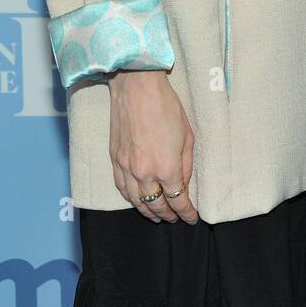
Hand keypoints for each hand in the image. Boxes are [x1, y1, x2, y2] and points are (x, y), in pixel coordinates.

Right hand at [107, 70, 198, 223]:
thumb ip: (186, 164)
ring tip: (157, 216)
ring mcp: (126, 168)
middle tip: (175, 218)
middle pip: (157, 206)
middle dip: (168, 215)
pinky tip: (137, 200)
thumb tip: (183, 183)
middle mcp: (144, 173)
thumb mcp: (187, 135)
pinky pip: (121, 188)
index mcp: (167, 168)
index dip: (186, 213)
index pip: (178, 200)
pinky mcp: (114, 160)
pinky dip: (131, 199)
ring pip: (136, 201)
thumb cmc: (166, 106)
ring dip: (148, 212)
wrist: (136, 88)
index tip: (191, 217)